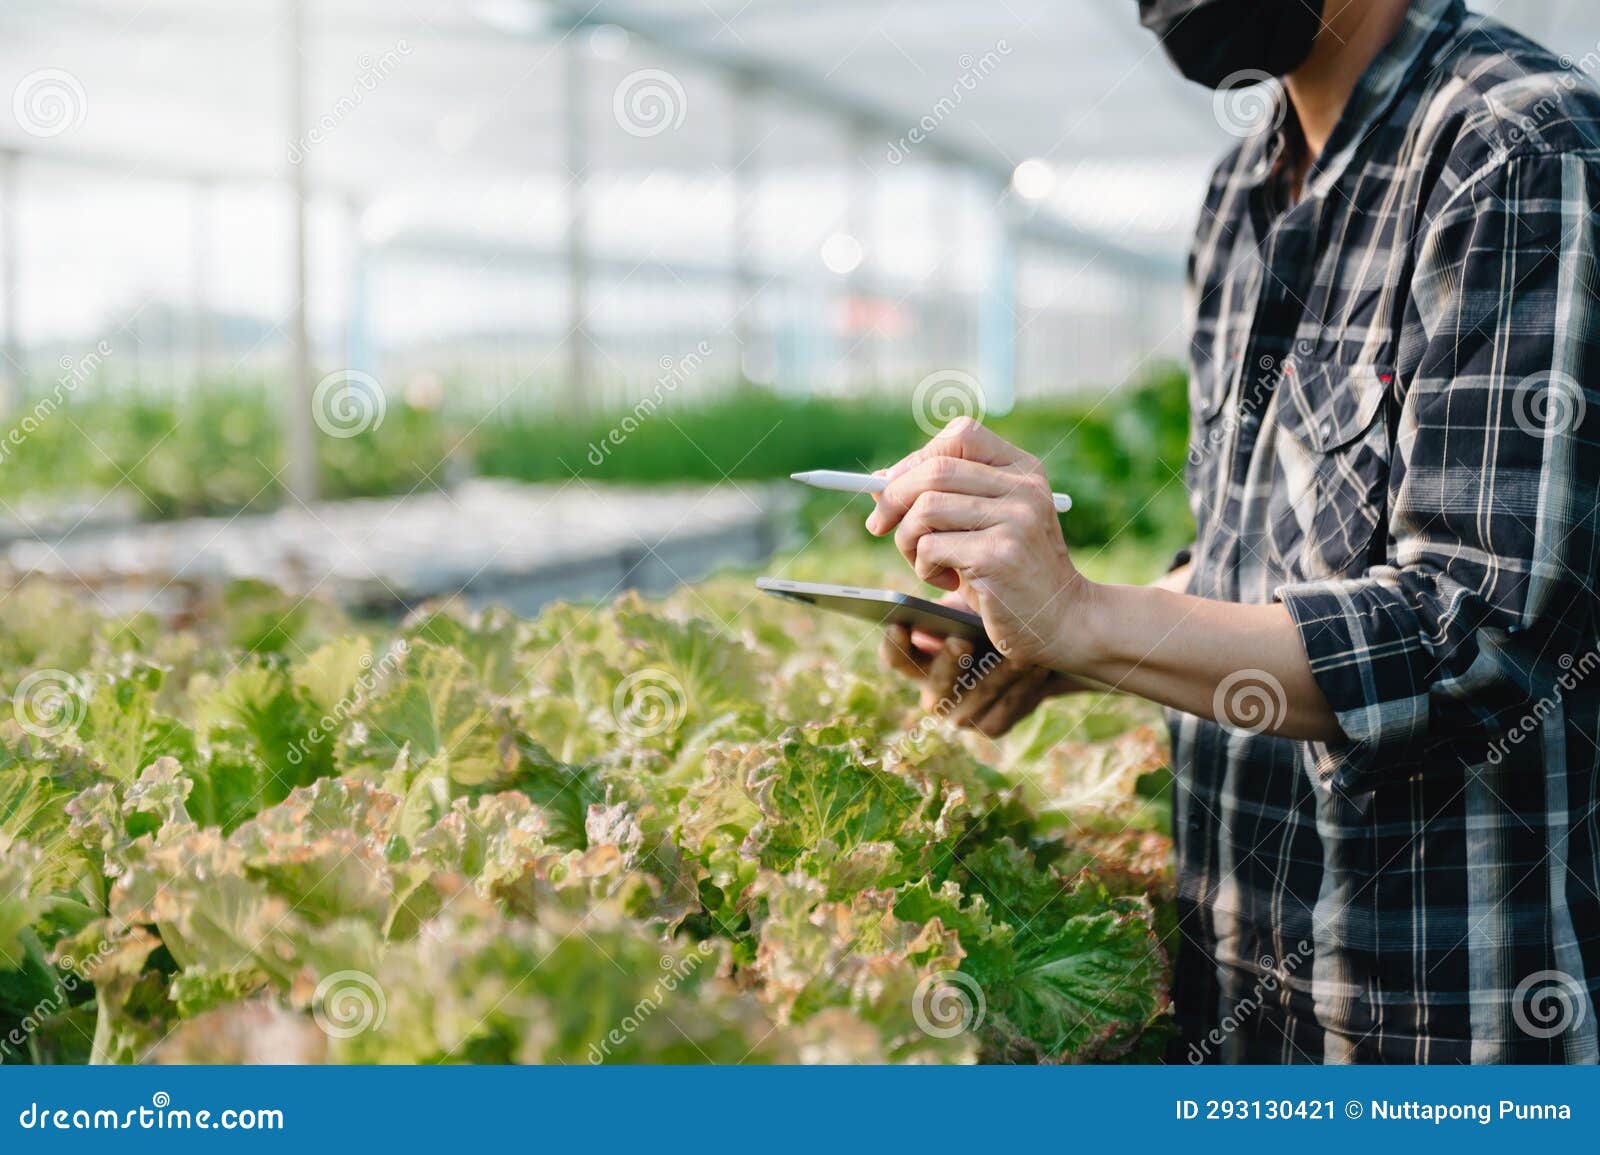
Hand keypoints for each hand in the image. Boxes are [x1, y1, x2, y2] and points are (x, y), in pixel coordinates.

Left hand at [865, 417, 1091, 667]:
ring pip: (925, 509)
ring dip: (908, 540)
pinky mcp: (999, 556)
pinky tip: (948, 582)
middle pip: (935, 470)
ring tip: (926, 562)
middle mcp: (1024, 488)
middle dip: (894, 498)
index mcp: (1023, 470)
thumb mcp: (981, 525)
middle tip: (879, 526)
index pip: (961, 434)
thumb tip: (879, 480)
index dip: (918, 457)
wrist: (1063, 621)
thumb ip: (941, 497)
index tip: (895, 486)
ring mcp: (1015, 521)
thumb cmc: (1012, 572)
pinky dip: (924, 567)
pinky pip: (931, 547)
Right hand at [879, 593, 1089, 736]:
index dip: (894, 644)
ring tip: (1015, 651)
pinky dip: (1023, 687)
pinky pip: (1005, 709)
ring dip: (998, 672)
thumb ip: (956, 609)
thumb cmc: (995, 624)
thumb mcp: (973, 610)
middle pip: (936, 683)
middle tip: (960, 640)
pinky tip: (1038, 667)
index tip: (899, 624)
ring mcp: (962, 715)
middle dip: (948, 661)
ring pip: (976, 696)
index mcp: (921, 663)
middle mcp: (935, 693)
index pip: (897, 657)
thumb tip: (943, 604)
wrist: (1037, 655)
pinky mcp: (991, 725)